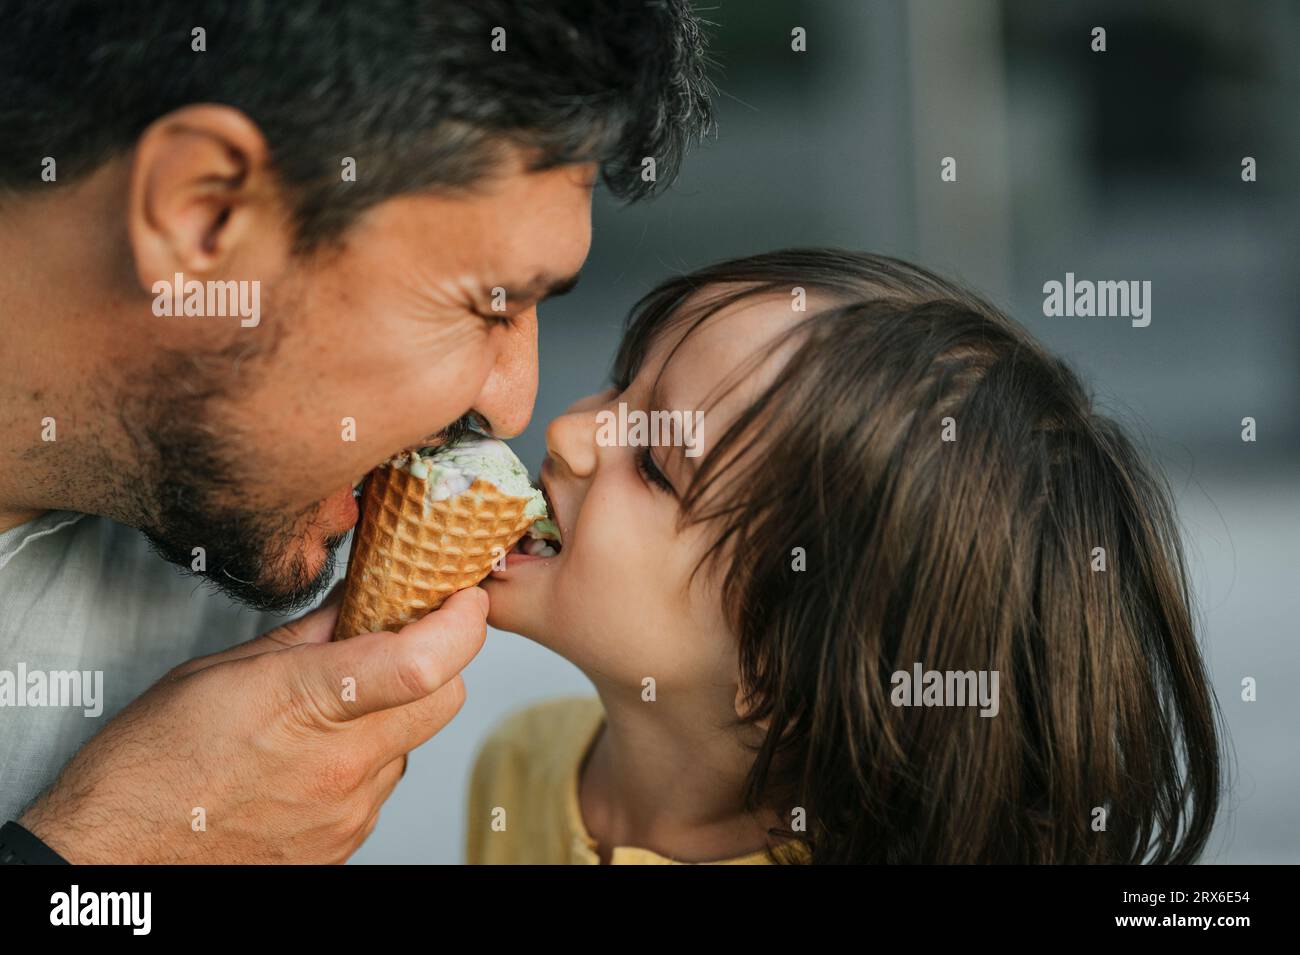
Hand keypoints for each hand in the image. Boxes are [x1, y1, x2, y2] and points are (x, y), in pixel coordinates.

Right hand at [19, 585, 488, 863]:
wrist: (115, 853)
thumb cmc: (152, 761)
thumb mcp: (223, 670)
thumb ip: (309, 635)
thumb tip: (360, 600)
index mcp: (308, 705)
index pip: (425, 664)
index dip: (461, 624)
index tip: (462, 599)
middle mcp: (341, 766)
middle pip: (445, 699)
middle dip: (436, 663)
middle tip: (397, 642)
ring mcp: (347, 813)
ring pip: (413, 743)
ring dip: (393, 715)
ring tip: (327, 710)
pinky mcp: (344, 845)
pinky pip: (381, 785)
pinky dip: (365, 759)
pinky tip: (312, 754)